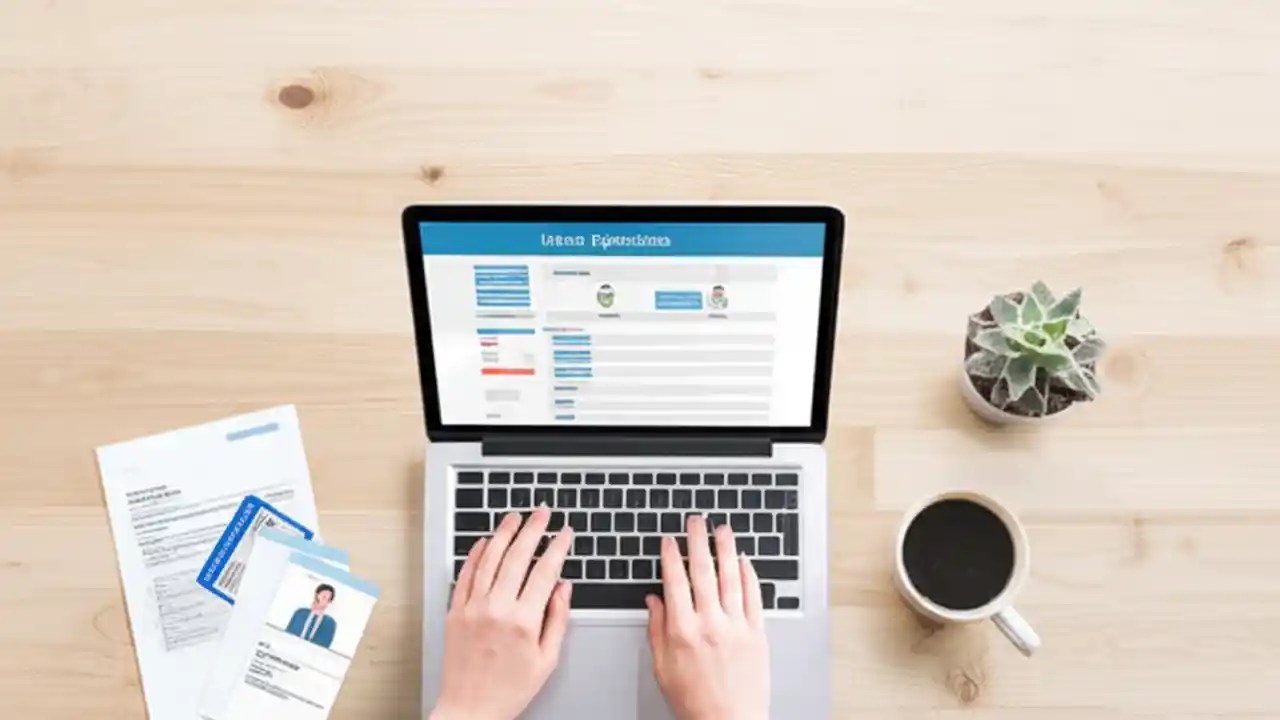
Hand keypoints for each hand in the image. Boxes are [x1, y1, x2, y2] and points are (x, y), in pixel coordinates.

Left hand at [431, 507, 573, 719]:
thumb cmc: (509, 689)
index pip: (545, 571)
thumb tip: (563, 587)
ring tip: (514, 517)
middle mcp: (496, 609)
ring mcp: (472, 608)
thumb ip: (557, 618)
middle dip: (533, 529)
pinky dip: (476, 555)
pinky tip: (485, 542)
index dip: (557, 547)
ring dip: (504, 534)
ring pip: (489, 559)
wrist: (470, 709)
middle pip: (517, 557)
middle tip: (542, 513)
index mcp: (523, 621)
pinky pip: (465, 575)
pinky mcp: (455, 613)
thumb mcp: (547, 659)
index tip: (565, 534)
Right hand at [646, 516, 770, 719]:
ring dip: (725, 549)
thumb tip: (654, 600)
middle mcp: (709, 623)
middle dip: (698, 541)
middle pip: (703, 571)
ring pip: (731, 577)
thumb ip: (657, 629)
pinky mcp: (757, 633)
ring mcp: (736, 626)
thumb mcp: (662, 667)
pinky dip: (749, 575)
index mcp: (682, 630)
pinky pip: (754, 596)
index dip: (671, 556)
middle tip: (696, 521)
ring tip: (723, 530)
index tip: (669, 540)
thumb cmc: (695, 701)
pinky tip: (745, 561)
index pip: (675, 581)